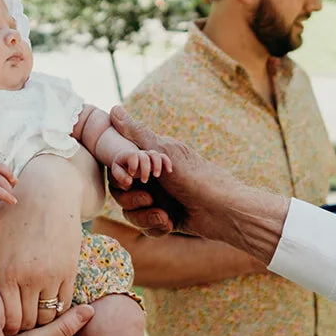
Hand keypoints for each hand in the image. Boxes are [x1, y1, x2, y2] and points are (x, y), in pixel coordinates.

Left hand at [0, 155, 81, 332]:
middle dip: (23, 325)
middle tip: (19, 318)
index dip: (7, 326)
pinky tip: (48, 297)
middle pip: (28, 322)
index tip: (5, 321)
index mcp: (6, 271)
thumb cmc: (12, 211)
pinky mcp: (70, 270)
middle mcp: (30, 278)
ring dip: (40, 317)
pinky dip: (57, 306)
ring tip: (32, 308)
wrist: (49, 192)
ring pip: (47, 315)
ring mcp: (53, 275)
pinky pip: (65, 302)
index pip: (9, 320)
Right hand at [106, 107, 236, 238]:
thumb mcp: (162, 151)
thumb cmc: (194, 177)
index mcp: (150, 161)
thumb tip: (114, 108)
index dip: (120, 177)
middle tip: (149, 199)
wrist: (221, 210)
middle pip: (122, 194)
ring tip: (163, 216)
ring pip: (132, 213)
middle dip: (133, 200)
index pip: (120, 170)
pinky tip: (170, 223)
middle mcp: (152, 180)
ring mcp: (158, 200)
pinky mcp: (165, 220)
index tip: (129, 180)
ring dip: (145, 216)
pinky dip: (155, 227)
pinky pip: (147, 227)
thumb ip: (136, 132)